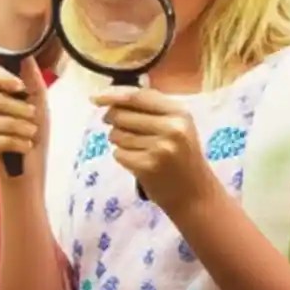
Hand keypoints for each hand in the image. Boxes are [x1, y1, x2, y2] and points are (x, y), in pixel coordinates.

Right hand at [0, 58, 48, 180]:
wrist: (29, 165)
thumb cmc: (33, 130)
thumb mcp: (38, 100)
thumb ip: (31, 77)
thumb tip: (26, 53)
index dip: (2, 77)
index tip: (20, 87)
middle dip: (21, 110)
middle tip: (34, 117)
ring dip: (22, 128)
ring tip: (31, 134)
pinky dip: (17, 143)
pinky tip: (25, 146)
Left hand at [92, 86, 218, 214]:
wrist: (195, 194)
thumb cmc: (181, 155)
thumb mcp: (176, 125)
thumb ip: (148, 107)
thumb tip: (109, 96)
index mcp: (179, 113)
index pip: (137, 97)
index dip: (112, 96)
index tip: (94, 98)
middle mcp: (171, 128)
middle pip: (121, 115)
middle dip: (113, 121)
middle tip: (121, 129)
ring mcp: (159, 148)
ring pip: (116, 135)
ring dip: (118, 141)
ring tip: (138, 148)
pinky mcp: (147, 167)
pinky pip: (118, 153)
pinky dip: (122, 156)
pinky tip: (139, 162)